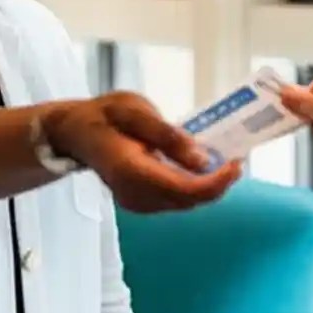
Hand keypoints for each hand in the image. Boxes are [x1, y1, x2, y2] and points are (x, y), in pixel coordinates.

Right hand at [44, 91, 241, 213]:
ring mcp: (136, 202)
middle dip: (217, 183)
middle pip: (188, 200)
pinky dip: (193, 186)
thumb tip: (202, 159)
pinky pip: (174, 199)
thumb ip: (167, 134)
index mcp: (132, 171)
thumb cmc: (104, 115)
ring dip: (207, 186)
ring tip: (222, 161)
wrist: (75, 132)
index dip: (216, 181)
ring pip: (184, 203)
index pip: (184, 189)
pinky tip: (199, 167)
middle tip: (236, 158)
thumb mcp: (134, 110)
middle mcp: (134, 194)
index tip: (236, 163)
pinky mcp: (140, 202)